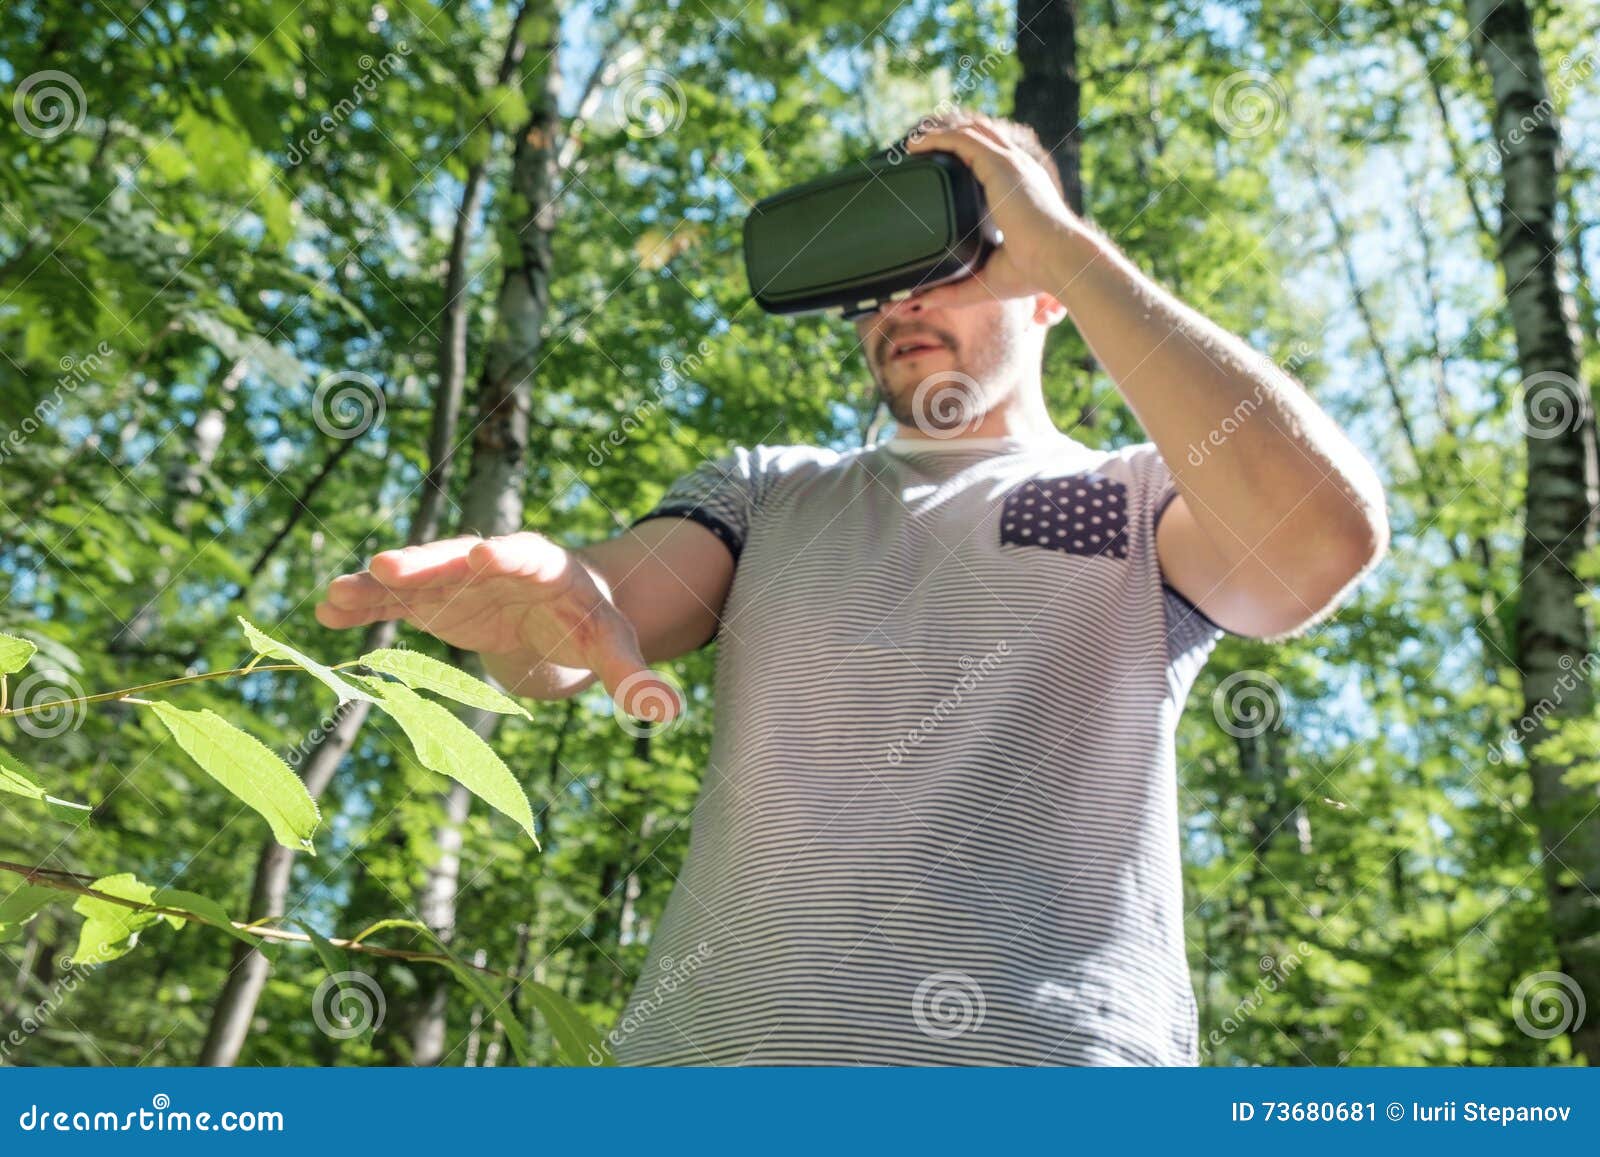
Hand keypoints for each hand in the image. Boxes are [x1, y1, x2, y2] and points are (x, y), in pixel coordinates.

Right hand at [315, 532, 680, 720]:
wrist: (556, 613)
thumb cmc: (588, 624)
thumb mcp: (613, 646)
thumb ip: (633, 677)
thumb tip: (669, 713)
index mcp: (543, 566)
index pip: (524, 556)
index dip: (505, 556)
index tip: (483, 554)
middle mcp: (491, 562)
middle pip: (455, 558)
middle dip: (424, 563)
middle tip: (385, 565)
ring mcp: (456, 578)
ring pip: (414, 578)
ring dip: (376, 585)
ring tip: (335, 595)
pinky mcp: (430, 600)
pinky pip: (394, 601)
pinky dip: (364, 604)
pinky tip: (327, 609)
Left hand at [904, 122, 1081, 307]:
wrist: (1059, 259)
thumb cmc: (1033, 272)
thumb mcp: (985, 280)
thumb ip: (951, 290)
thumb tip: (915, 303)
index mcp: (1021, 191)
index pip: (994, 163)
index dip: (967, 159)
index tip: (940, 168)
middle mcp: (1018, 171)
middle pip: (981, 139)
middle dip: (950, 140)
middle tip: (919, 154)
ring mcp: (1010, 164)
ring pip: (970, 134)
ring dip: (939, 136)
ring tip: (913, 146)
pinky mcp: (1000, 164)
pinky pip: (962, 140)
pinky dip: (937, 139)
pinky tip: (916, 145)